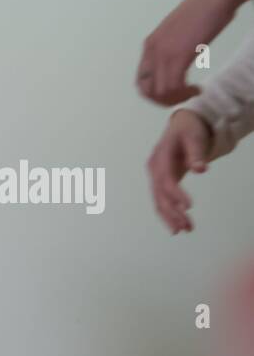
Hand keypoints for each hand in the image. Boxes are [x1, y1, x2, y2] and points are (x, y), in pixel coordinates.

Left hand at [137, 0, 237, 105]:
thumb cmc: (205, 8)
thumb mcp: (179, 31)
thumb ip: (172, 46)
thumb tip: (176, 59)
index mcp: (150, 44)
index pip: (141, 79)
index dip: (155, 92)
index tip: (174, 91)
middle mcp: (151, 50)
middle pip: (145, 90)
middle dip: (162, 100)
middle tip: (182, 96)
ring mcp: (163, 53)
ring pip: (158, 92)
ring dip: (174, 99)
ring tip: (191, 93)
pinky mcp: (178, 55)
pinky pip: (173, 87)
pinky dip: (184, 94)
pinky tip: (197, 89)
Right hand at [147, 109, 212, 233]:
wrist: (181, 125)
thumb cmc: (188, 130)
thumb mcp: (194, 137)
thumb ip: (196, 153)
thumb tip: (201, 169)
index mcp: (159, 158)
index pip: (166, 180)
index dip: (176, 194)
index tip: (189, 206)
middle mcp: (153, 170)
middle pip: (159, 195)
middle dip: (172, 212)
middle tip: (187, 226)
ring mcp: (155, 178)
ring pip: (159, 202)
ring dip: (171, 217)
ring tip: (186, 230)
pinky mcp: (161, 183)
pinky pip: (162, 201)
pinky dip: (169, 214)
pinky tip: (178, 227)